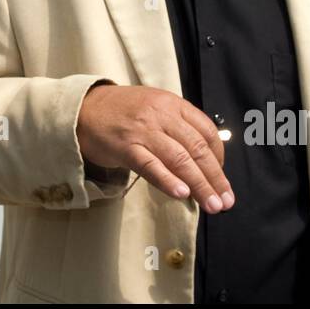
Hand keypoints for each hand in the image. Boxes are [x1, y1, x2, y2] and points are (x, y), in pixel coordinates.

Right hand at [76, 84, 233, 212]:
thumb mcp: (155, 107)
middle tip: (225, 200)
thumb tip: (205, 158)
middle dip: (215, 177)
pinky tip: (182, 194)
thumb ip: (178, 125)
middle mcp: (161, 115)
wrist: (83, 108)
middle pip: (197, 148)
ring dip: (199, 185)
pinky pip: (150, 166)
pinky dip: (168, 180)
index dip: (219, 158)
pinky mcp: (125, 147)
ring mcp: (143, 131)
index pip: (207, 131)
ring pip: (179, 159)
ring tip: (212, 204)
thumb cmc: (123, 112)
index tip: (221, 178)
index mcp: (173, 104)